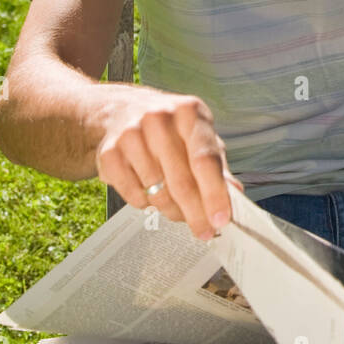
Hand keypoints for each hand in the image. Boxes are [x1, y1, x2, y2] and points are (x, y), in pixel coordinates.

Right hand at [95, 89, 239, 240]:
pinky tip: (150, 192)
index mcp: (189, 112)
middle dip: (195, 213)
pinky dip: (146, 204)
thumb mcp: (199, 137)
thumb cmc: (170, 129)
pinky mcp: (109, 154)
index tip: (220, 220)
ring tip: (176, 206)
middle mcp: (159, 119)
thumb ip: (218, 166)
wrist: (121, 112)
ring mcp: (130, 135)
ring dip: (171, 209)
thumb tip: (235, 193)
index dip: (215, 194)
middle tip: (203, 230)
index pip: (206, 160)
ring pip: (157, 193)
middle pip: (181, 182)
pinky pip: (134, 196)